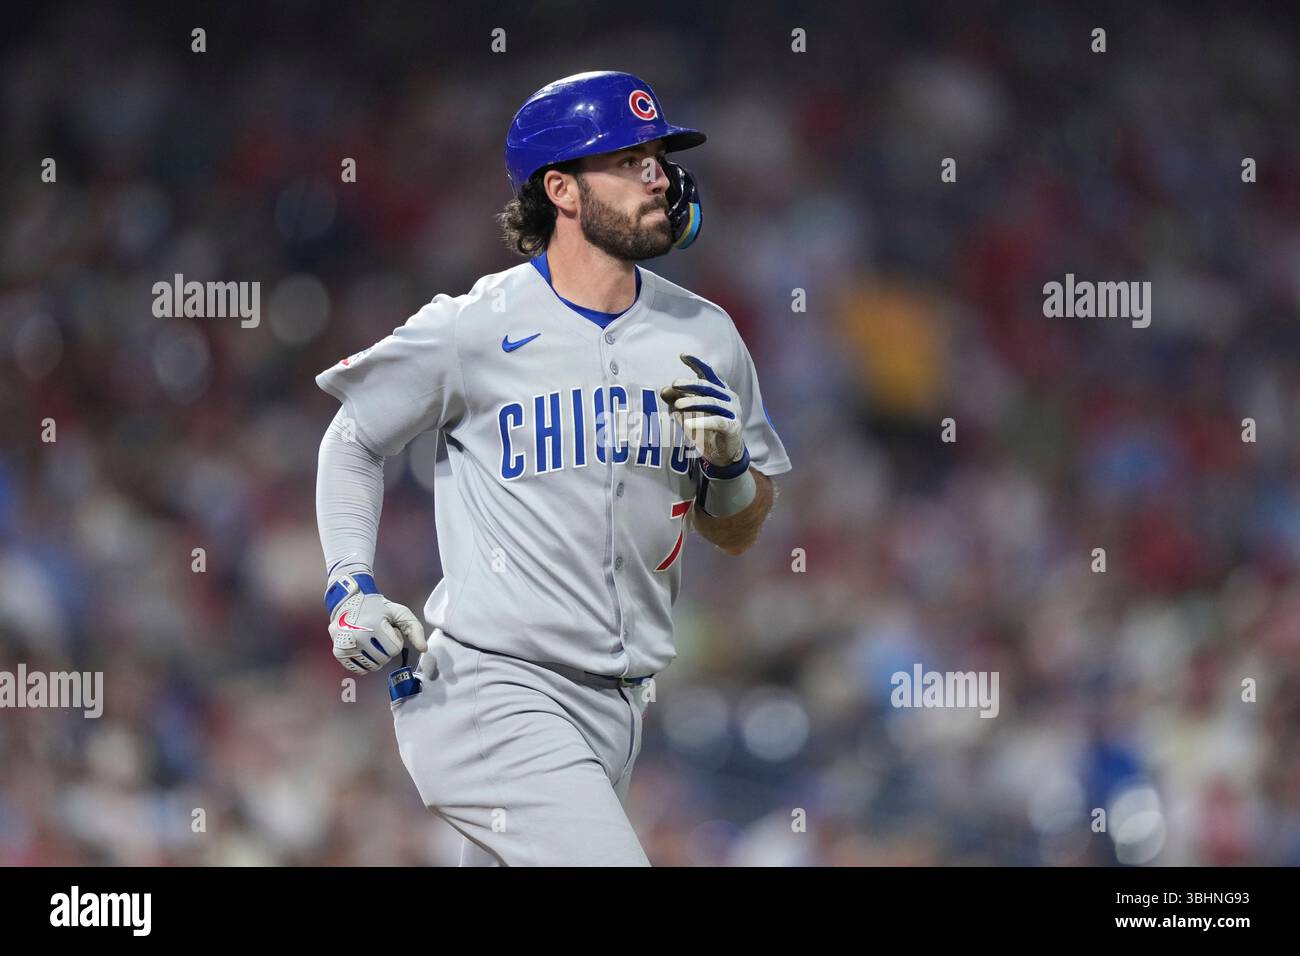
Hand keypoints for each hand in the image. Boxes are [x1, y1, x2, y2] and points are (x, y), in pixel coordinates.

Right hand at [325, 573, 426, 673]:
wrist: (348, 602)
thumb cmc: (378, 608)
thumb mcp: (399, 613)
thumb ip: (415, 629)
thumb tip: (424, 649)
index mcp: (374, 625)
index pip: (395, 649)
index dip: (395, 640)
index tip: (388, 630)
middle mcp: (358, 636)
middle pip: (384, 659)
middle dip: (386, 649)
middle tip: (379, 635)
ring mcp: (346, 645)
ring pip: (373, 666)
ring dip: (376, 657)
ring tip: (370, 640)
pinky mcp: (339, 653)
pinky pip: (360, 670)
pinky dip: (365, 663)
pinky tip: (363, 648)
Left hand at [659, 353, 748, 476]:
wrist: (724, 454)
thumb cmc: (707, 430)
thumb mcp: (689, 414)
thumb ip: (678, 400)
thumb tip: (663, 389)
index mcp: (719, 391)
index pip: (708, 373)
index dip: (697, 363)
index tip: (682, 355)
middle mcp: (728, 397)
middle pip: (708, 386)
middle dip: (690, 384)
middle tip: (674, 383)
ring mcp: (733, 412)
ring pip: (712, 402)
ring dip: (694, 402)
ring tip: (677, 405)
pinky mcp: (733, 427)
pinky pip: (717, 421)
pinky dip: (702, 422)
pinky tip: (687, 423)